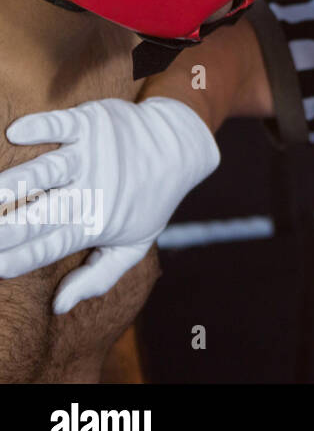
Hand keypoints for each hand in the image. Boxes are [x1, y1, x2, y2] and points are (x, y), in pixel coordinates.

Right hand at [0, 97, 218, 313]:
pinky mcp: (92, 124)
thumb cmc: (147, 200)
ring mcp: (92, 156)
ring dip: (16, 182)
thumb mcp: (134, 244)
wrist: (179, 145)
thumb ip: (98, 276)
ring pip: (49, 170)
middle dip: (9, 226)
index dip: (23, 257)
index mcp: (97, 223)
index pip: (52, 245)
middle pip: (44, 212)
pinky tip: (18, 132)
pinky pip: (64, 125)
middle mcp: (93, 190)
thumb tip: (59, 306)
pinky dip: (43, 127)